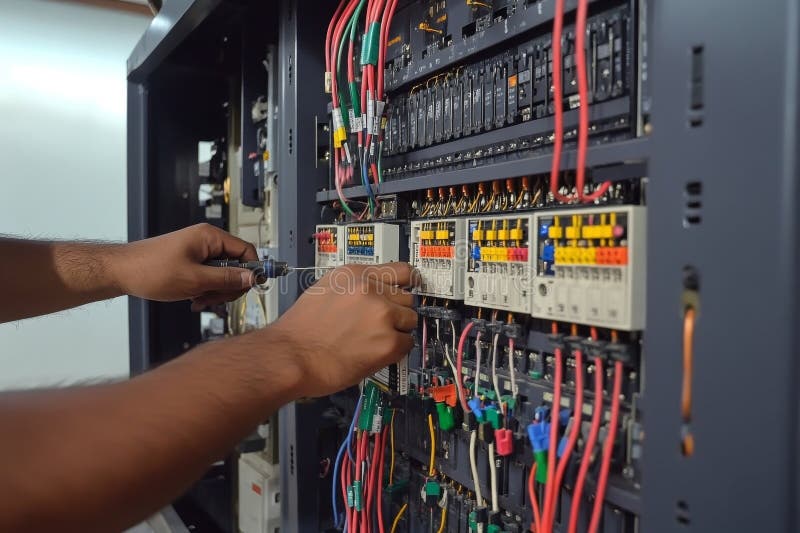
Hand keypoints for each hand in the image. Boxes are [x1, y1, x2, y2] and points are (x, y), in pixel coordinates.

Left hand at [113, 223, 257, 308]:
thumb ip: (227, 278)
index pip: (246, 251)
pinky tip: (193, 299)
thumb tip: (251, 278)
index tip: (251, 287)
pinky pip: (208, 277)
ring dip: (215, 291)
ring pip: (222, 274)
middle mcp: (206, 241)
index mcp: (210, 237)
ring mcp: (198, 252)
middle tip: (215, 299)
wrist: (120, 272)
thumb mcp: (195, 279)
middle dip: (228, 286)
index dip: (252, 270)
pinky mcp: (190, 262)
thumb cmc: (150, 270)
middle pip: (235, 265)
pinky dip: (204, 290)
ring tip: (199, 301)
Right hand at [269, 263, 418, 397]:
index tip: (409, 289)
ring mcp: (382, 315)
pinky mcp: (388, 342)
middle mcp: (371, 290)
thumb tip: (378, 291)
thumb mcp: (325, 289)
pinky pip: (407, 344)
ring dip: (398, 331)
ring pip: (410, 321)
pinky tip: (374, 353)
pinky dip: (396, 351)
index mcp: (355, 274)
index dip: (406, 284)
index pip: (402, 270)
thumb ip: (354, 287)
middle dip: (396, 312)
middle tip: (378, 325)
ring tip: (373, 341)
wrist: (289, 356)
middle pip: (407, 298)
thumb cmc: (300, 330)